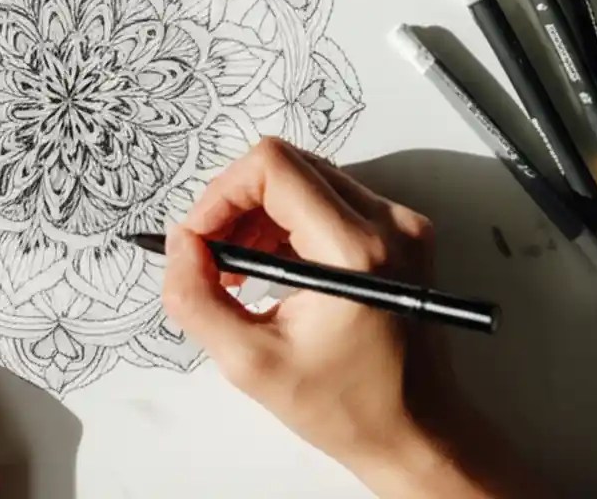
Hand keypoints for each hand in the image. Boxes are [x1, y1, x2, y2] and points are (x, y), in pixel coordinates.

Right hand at [162, 138, 544, 497]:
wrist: (417, 432)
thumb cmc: (346, 407)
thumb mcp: (250, 363)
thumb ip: (197, 299)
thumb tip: (179, 243)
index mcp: (356, 252)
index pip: (273, 168)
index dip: (221, 194)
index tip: (199, 239)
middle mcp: (388, 223)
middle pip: (286, 166)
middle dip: (234, 204)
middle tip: (210, 257)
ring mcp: (399, 224)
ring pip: (304, 178)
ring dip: (256, 215)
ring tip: (237, 272)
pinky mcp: (399, 232)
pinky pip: (327, 199)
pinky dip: (285, 224)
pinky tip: (269, 270)